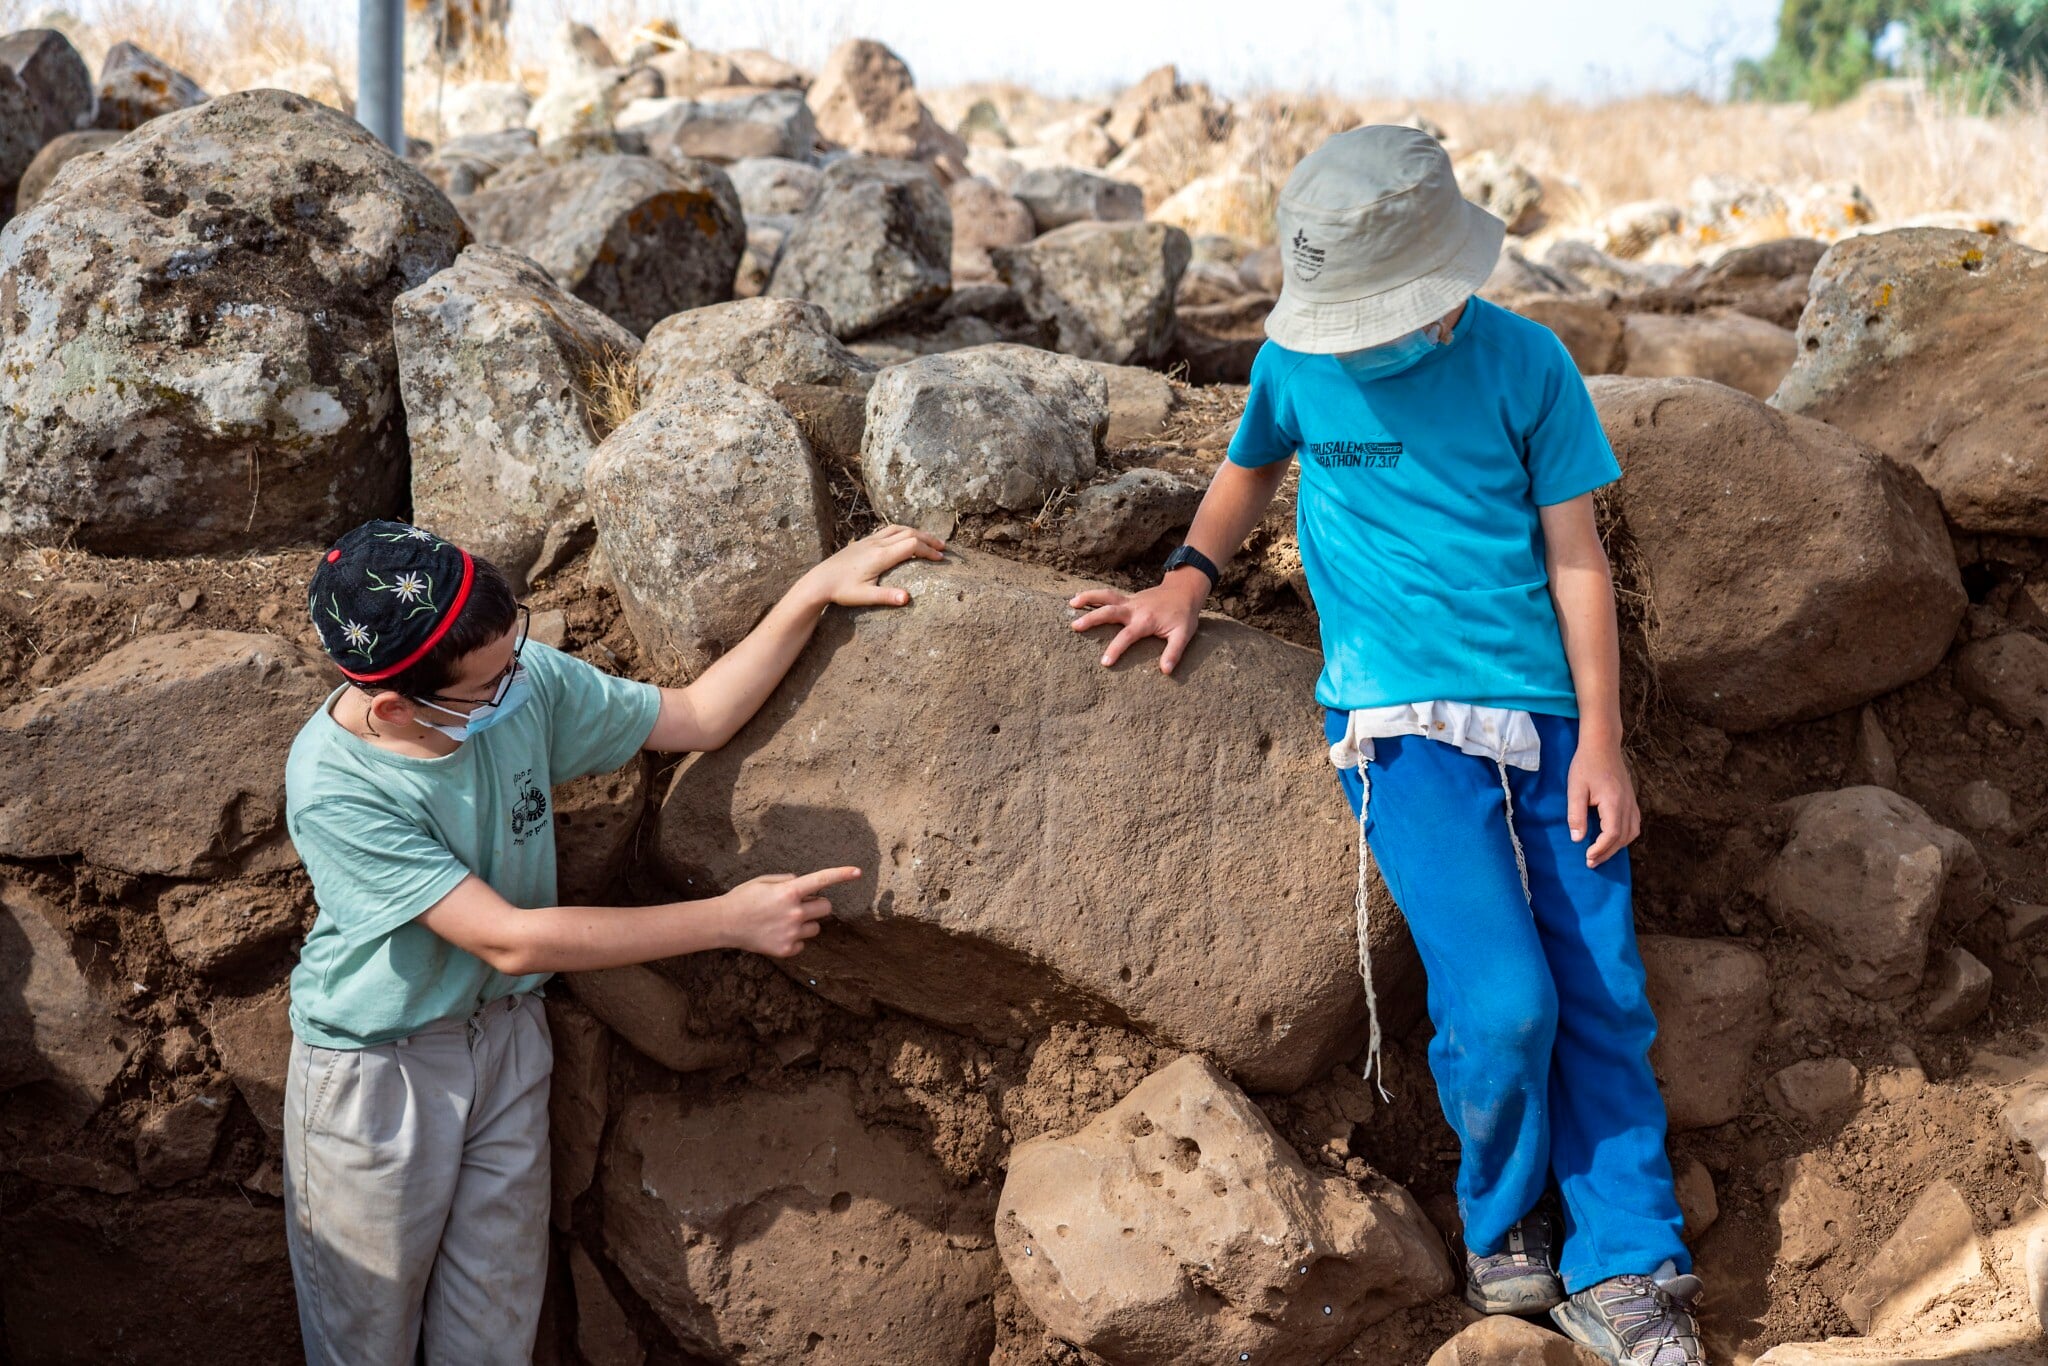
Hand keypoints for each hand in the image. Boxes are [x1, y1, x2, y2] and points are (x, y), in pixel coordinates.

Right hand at [719, 866, 859, 957]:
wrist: (723, 923)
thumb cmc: (743, 898)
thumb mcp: (764, 880)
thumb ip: (788, 880)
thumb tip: (803, 884)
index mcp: (789, 892)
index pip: (821, 880)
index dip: (841, 875)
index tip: (858, 872)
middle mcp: (794, 912)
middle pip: (826, 908)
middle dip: (817, 904)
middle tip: (801, 904)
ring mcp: (791, 933)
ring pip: (816, 927)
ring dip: (807, 922)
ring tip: (784, 920)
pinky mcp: (786, 949)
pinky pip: (803, 942)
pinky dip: (795, 938)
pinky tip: (776, 933)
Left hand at [806, 525, 945, 608]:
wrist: (819, 581)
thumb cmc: (841, 591)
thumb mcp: (864, 597)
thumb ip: (886, 597)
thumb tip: (907, 598)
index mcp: (880, 556)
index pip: (912, 546)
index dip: (929, 550)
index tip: (940, 559)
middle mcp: (876, 544)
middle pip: (909, 533)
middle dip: (928, 540)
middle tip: (943, 548)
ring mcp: (869, 540)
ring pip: (898, 529)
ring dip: (916, 533)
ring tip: (928, 541)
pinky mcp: (863, 541)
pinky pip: (888, 530)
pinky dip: (902, 531)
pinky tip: (905, 539)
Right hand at [1068, 574, 1206, 672]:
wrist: (1184, 590)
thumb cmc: (1184, 615)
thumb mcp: (1184, 634)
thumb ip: (1174, 652)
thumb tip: (1166, 671)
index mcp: (1146, 620)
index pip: (1127, 636)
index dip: (1115, 649)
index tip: (1104, 662)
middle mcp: (1134, 609)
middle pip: (1109, 611)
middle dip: (1092, 618)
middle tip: (1075, 627)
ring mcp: (1130, 601)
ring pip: (1106, 596)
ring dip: (1088, 598)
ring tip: (1071, 603)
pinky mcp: (1128, 598)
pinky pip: (1109, 595)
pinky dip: (1094, 596)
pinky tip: (1081, 598)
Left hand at [1568, 736, 1639, 867]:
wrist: (1602, 745)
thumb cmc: (1586, 765)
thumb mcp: (1575, 789)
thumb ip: (1576, 814)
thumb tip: (1577, 839)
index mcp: (1613, 802)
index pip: (1611, 834)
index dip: (1601, 849)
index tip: (1587, 857)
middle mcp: (1627, 804)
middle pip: (1622, 838)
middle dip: (1607, 853)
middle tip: (1591, 862)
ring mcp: (1632, 802)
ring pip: (1632, 833)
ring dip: (1617, 846)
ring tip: (1601, 853)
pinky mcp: (1631, 799)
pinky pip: (1634, 824)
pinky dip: (1625, 836)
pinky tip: (1613, 839)